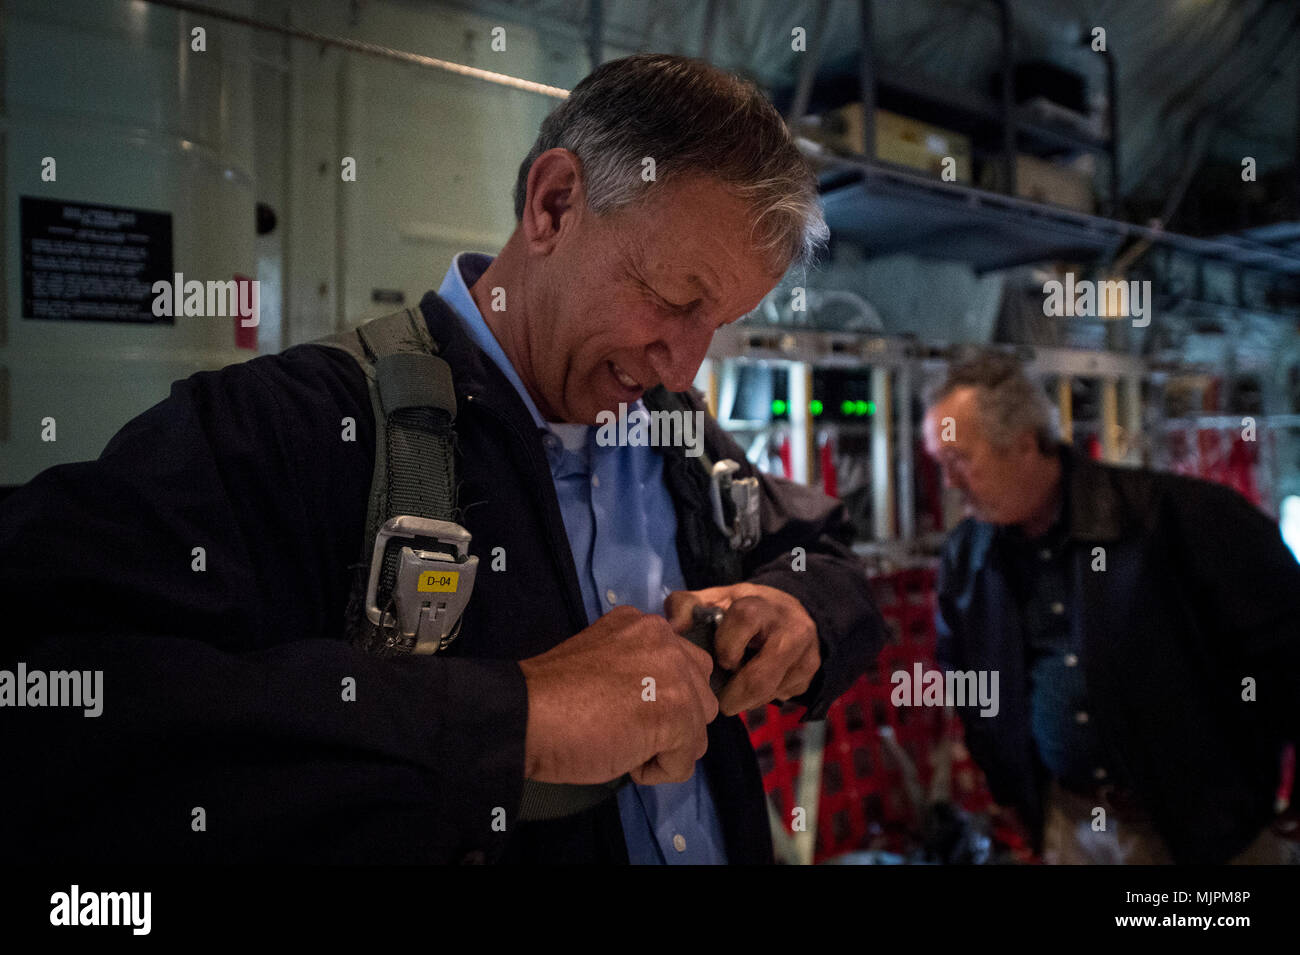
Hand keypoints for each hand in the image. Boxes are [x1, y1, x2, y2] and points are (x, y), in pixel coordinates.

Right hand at [518, 605, 717, 786]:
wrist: (528, 715)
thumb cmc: (553, 696)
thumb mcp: (605, 660)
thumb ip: (638, 666)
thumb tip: (658, 699)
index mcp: (646, 625)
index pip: (682, 665)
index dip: (660, 696)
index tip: (626, 707)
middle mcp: (666, 641)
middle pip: (699, 694)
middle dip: (673, 720)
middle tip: (629, 730)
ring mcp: (676, 676)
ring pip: (697, 729)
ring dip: (667, 747)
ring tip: (625, 745)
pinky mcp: (676, 714)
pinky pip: (685, 761)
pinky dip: (656, 772)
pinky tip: (624, 759)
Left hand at [664, 583, 820, 715]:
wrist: (790, 611)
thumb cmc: (743, 609)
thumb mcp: (716, 599)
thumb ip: (688, 606)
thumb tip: (673, 627)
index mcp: (761, 604)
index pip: (744, 619)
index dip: (727, 645)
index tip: (721, 658)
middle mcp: (790, 628)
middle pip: (760, 677)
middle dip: (734, 696)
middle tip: (721, 702)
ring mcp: (806, 653)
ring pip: (770, 693)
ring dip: (747, 700)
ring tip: (735, 692)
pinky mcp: (811, 674)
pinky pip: (782, 696)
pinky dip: (762, 699)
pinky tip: (755, 688)